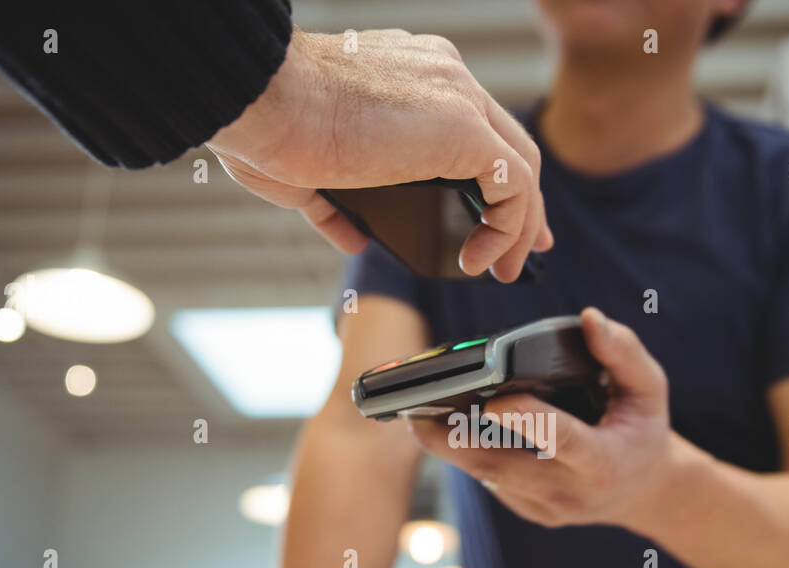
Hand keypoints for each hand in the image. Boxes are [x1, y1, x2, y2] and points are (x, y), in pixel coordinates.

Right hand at [208, 29, 552, 281]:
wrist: (261, 99)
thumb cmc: (268, 124)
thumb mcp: (311, 169)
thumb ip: (339, 202)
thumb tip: (355, 237)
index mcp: (413, 77)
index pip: (473, 128)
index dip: (490, 178)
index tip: (492, 221)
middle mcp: (444, 77)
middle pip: (506, 143)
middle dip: (523, 203)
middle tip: (526, 248)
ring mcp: (457, 97)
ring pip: (519, 164)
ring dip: (520, 225)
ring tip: (504, 268)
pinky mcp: (463, 127)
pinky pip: (512, 184)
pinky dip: (506, 229)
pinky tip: (478, 261)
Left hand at [408, 308, 673, 529]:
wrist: (645, 492)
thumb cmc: (642, 428)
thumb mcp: (650, 388)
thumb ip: (624, 352)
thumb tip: (589, 318)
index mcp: (603, 461)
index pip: (559, 438)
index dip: (525, 418)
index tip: (492, 397)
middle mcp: (570, 492)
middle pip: (500, 464)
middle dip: (453, 436)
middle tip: (415, 404)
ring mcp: (546, 508)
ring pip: (485, 474)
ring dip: (450, 442)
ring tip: (418, 407)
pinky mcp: (528, 512)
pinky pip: (490, 479)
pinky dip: (469, 451)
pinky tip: (450, 424)